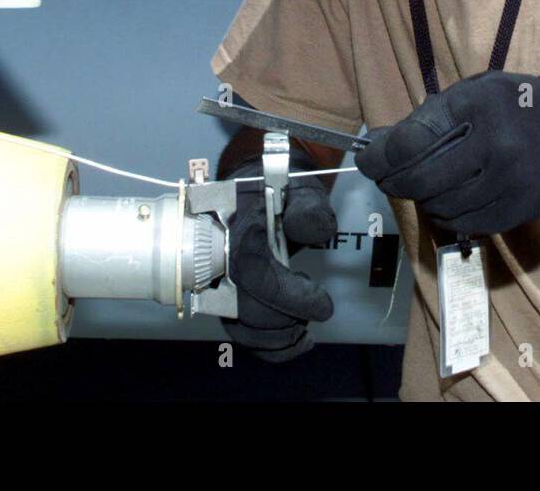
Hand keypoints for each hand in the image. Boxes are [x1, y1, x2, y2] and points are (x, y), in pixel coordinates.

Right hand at [221, 165, 335, 361]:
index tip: (321, 302)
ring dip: (277, 335)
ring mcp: (218, 281)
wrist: (261, 195)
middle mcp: (218, 255)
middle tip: (319, 308)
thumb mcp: (302, 192)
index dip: (285, 291)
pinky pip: (240, 335)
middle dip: (285, 315)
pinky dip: (270, 347)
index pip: (250, 264)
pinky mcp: (225, 300)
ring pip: (238, 324)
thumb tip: (308, 228)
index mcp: (235, 224)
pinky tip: (296, 340)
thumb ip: (309, 209)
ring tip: (305, 323)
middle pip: (241, 302)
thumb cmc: (283, 194)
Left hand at [356, 70, 539, 234]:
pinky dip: (448, 214)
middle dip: (395, 181)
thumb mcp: (472, 94)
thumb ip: (427, 119)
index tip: (368, 160)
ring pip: (439, 206)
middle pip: (420, 180)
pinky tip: (452, 197)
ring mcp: (510, 183)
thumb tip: (377, 147)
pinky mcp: (517, 211)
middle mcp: (497, 146)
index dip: (380, 157)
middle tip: (388, 177)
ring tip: (428, 183)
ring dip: (423, 199)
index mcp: (479, 107)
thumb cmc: (515, 107)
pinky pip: (464, 224)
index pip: (412, 142)